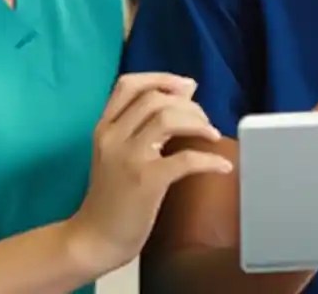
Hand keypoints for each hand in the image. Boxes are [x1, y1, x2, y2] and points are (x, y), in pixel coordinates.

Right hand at [67, 73, 232, 275]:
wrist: (94, 239)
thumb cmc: (111, 196)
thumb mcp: (119, 153)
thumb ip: (145, 122)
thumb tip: (186, 90)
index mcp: (104, 128)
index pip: (128, 84)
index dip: (161, 79)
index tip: (186, 86)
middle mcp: (112, 137)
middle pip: (155, 99)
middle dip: (188, 105)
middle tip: (204, 123)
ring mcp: (128, 158)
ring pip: (167, 119)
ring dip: (198, 123)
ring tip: (212, 137)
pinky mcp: (146, 181)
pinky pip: (185, 159)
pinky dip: (210, 160)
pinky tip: (222, 167)